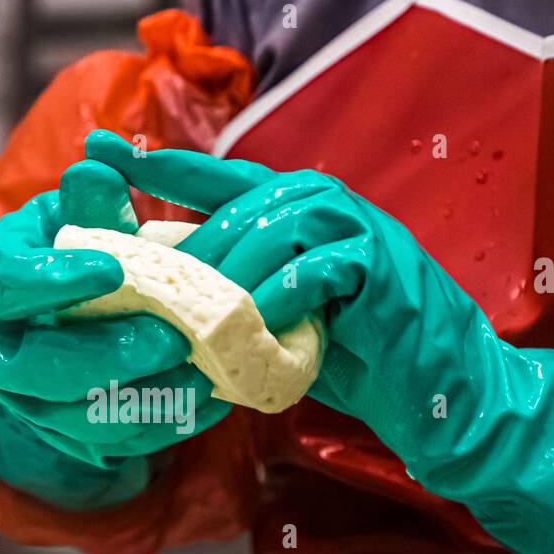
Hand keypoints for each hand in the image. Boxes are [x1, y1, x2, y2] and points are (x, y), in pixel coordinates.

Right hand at [0, 157, 229, 509]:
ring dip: (146, 400)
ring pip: (82, 418)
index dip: (54, 282)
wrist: (61, 323)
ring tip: (201, 373)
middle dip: (109, 356)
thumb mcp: (77, 220)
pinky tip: (211, 398)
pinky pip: (120, 444)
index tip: (111, 270)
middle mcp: (2, 357)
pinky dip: (167, 425)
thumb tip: (98, 170)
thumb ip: (91, 204)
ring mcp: (36, 406)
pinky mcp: (75, 438)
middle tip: (171, 337)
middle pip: (41, 369)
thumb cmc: (74, 257)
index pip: (8, 287)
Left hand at [87, 130, 553, 553]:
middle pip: (246, 203)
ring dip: (235, 271)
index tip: (106, 153)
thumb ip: (237, 300)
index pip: (226, 180)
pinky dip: (282, 294)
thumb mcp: (282, 325)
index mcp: (304, 218)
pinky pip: (320, 267)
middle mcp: (332, 211)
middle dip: (197, 244)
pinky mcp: (385, 270)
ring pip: (279, 224)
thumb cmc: (363, 364)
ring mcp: (363, 234)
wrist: (447, 400)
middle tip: (162, 290)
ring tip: (206, 315)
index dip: (167, 165)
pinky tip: (258, 323)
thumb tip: (165, 302)